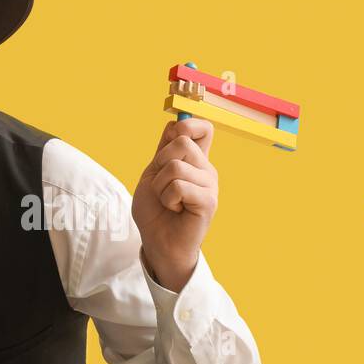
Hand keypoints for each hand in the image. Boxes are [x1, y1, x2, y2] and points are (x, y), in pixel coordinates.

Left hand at [132, 117, 217, 291]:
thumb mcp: (154, 172)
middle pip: (182, 141)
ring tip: (168, 200)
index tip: (171, 139)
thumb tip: (175, 122)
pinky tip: (175, 209)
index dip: (186, 125)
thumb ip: (165, 149)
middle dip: (160, 161)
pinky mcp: (209, 201)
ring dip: (160, 185)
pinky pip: (179, 186)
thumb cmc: (155, 209)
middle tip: (161, 184)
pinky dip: (167, 198)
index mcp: (195, 160)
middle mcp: (207, 169)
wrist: (158, 241)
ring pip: (176, 165)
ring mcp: (210, 185)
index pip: (203, 128)